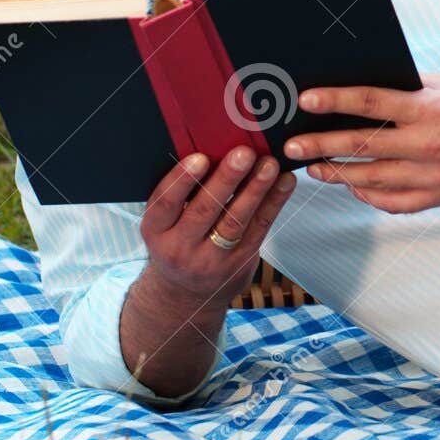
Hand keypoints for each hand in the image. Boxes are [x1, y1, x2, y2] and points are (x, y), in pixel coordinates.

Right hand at [138, 145, 296, 310]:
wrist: (185, 294)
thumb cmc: (177, 240)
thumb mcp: (165, 223)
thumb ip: (182, 194)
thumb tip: (211, 145)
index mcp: (155, 229)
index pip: (165, 203)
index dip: (182, 180)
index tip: (200, 158)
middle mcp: (180, 247)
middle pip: (205, 211)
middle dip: (226, 179)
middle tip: (243, 153)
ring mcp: (211, 259)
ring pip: (235, 222)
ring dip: (255, 190)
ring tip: (268, 165)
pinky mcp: (239, 263)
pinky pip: (259, 229)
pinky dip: (274, 203)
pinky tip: (284, 181)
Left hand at [282, 73, 439, 213]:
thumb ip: (406, 89)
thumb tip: (360, 92)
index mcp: (429, 110)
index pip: (370, 104)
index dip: (334, 101)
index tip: (305, 101)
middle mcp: (428, 146)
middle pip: (362, 147)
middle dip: (321, 147)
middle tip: (291, 147)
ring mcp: (433, 177)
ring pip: (372, 180)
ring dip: (338, 174)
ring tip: (314, 168)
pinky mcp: (439, 197)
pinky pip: (394, 202)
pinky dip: (369, 195)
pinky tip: (353, 186)